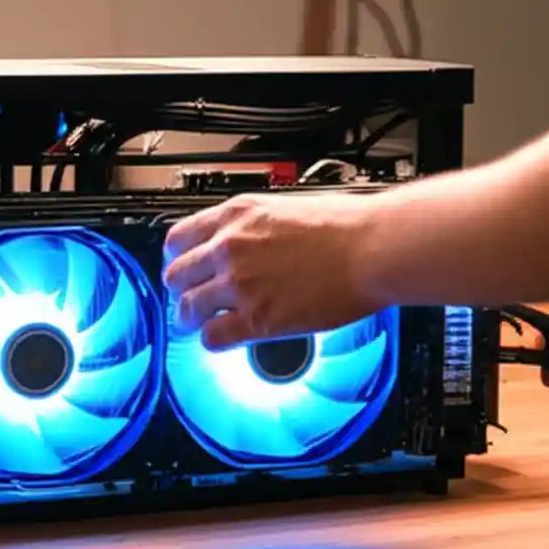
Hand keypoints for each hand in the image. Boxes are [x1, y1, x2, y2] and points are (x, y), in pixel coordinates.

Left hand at [162, 192, 379, 349]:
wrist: (373, 248)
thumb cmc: (347, 225)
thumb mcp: (285, 206)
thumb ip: (255, 226)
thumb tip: (248, 239)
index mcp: (236, 215)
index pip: (178, 238)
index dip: (177, 257)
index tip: (182, 266)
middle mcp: (229, 248)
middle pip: (176, 275)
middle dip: (181, 289)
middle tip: (190, 298)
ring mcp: (240, 285)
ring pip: (186, 309)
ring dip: (191, 319)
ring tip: (200, 324)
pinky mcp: (257, 320)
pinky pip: (212, 337)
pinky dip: (212, 341)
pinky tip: (223, 339)